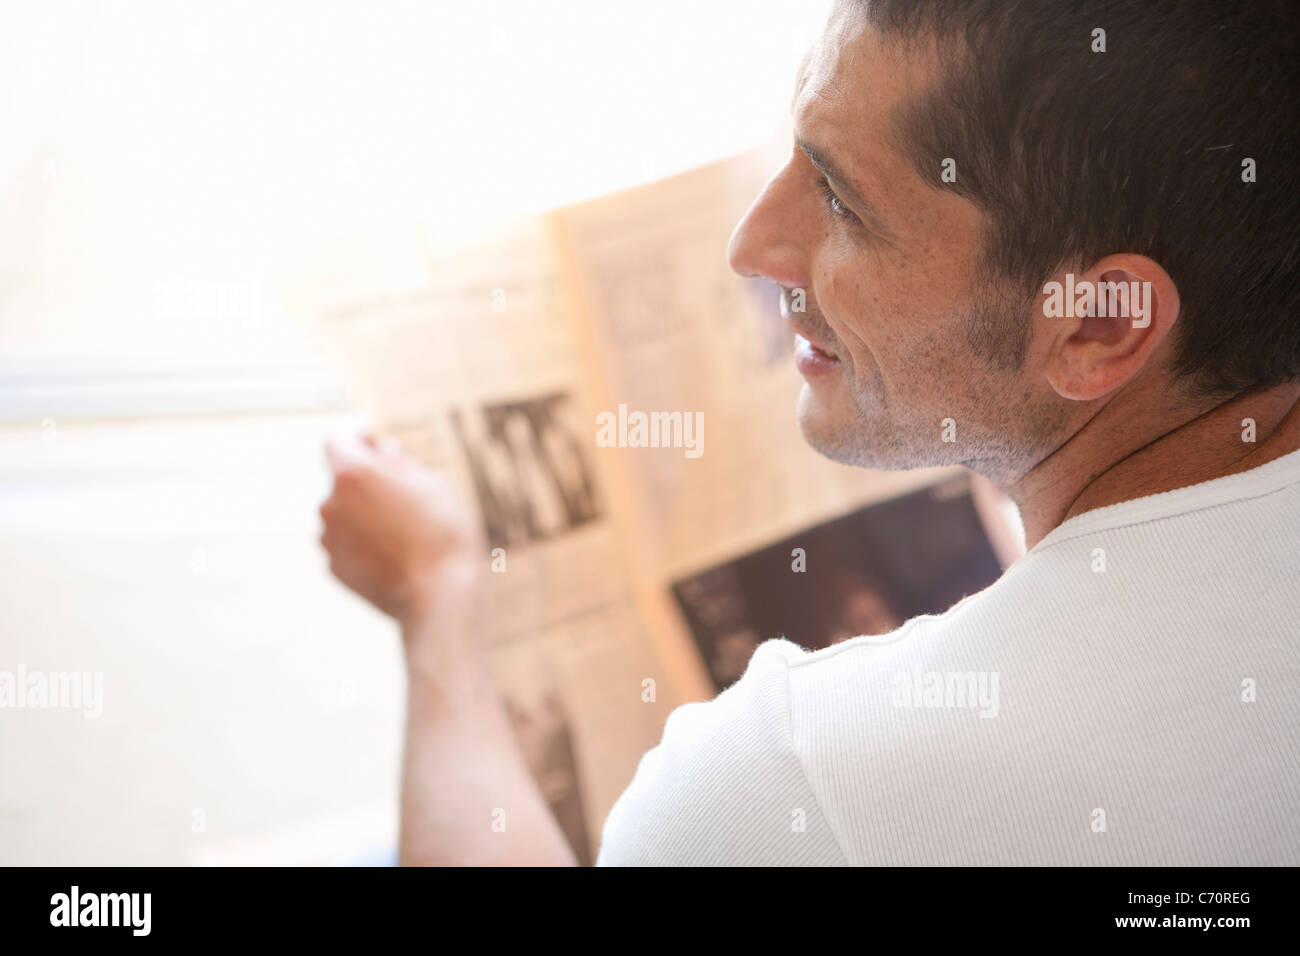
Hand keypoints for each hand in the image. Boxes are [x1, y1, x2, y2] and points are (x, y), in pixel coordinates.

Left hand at [319, 434, 484, 630]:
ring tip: (405, 535)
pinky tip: (396, 557)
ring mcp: (328, 539)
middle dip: (367, 486)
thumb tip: (375, 449)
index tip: (382, 457)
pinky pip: (347, 546)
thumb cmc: (443, 532)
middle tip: (407, 502)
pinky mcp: (334, 569)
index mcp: (352, 473)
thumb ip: (396, 461)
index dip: (361, 446)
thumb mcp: (431, 481)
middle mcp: (329, 503)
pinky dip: (364, 547)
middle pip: (343, 483)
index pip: (338, 442)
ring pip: (344, 516)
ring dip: (365, 517)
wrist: (440, 596)